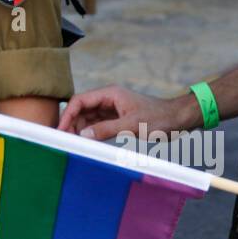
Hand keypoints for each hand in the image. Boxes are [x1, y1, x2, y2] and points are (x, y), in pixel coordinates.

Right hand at [57, 86, 192, 141]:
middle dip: (70, 124)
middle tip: (63, 141)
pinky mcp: (117, 120)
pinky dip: (90, 135)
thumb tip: (83, 136)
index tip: (60, 130)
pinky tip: (86, 144)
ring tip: (72, 145)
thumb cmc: (159, 118)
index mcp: (110, 94)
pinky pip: (98, 126)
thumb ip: (107, 130)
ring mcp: (112, 110)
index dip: (67, 115)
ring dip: (79, 131)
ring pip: (87, 119)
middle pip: (81, 110)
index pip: (79, 101)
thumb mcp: (132, 125)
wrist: (178, 119)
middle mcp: (108, 100)